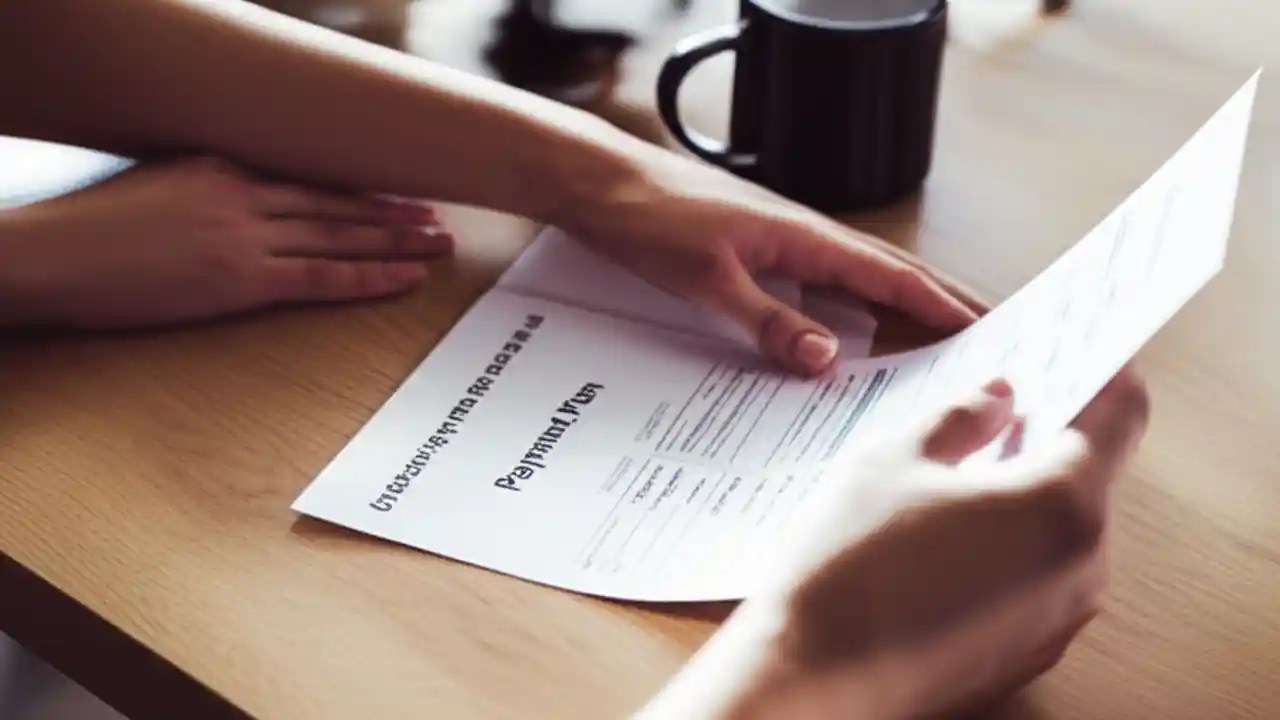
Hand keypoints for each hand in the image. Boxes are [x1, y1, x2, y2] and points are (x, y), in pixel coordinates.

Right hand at [0, 156, 451, 327]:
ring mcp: (248, 235)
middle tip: (437, 215)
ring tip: (439, 242)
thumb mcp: (160, 188)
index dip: (360, 190)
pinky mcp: (243, 279)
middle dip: (393, 211)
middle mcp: (246, 193)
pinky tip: (406, 277)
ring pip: (341, 236)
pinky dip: (371, 277)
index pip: (310, 179)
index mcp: (225, 166)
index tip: (396, 192)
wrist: (54, 254)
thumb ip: (210, 191)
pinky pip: (324, 277)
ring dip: (397, 240)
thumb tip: (246, 208)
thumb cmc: (95, 229)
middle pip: (338, 203)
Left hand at [568, 152, 985, 375]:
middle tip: (986, 336)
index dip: (942, 304)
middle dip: (940, 303)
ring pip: (858, 280)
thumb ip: (768, 321)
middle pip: (889, 273)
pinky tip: (848, 335)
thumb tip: (828, 361)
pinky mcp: (758, 253)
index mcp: (805, 236)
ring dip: (899, 307)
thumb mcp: (709, 278)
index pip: (892, 276)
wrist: (604, 185)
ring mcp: (783, 243)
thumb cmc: (652, 218)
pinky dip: (848, 310)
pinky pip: (820, 285)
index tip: (988, 330)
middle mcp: (804, 236)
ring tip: (936, 340)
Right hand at [752, 372, 1150, 717]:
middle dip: (1045, 436)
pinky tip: (940, 540)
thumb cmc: (846, 563)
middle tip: (990, 409)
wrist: (807, 677)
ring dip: (1022, 495)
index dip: (1097, 373)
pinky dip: (1006, 549)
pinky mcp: (1025, 655)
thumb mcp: (894, 459)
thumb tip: (998, 397)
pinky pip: (1036, 581)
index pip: (1119, 415)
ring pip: (1062, 532)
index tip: (1069, 354)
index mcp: (1062, 506)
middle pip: (1089, 476)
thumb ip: (961, 417)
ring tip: (951, 477)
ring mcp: (1057, 621)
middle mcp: (1081, 569)